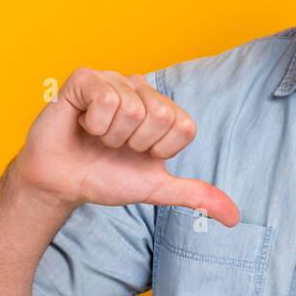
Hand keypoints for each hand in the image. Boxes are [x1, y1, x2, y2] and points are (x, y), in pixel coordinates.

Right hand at [10, 67, 239, 225]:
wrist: (62, 184)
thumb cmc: (106, 178)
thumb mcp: (156, 189)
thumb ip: (196, 195)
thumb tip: (234, 217)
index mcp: (163, 110)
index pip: (184, 126)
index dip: (160, 150)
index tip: (138, 155)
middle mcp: (141, 89)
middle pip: (160, 114)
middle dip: (135, 143)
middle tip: (115, 146)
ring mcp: (113, 80)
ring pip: (131, 108)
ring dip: (111, 135)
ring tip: (97, 136)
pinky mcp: (84, 78)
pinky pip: (104, 98)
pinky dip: (93, 123)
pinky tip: (82, 123)